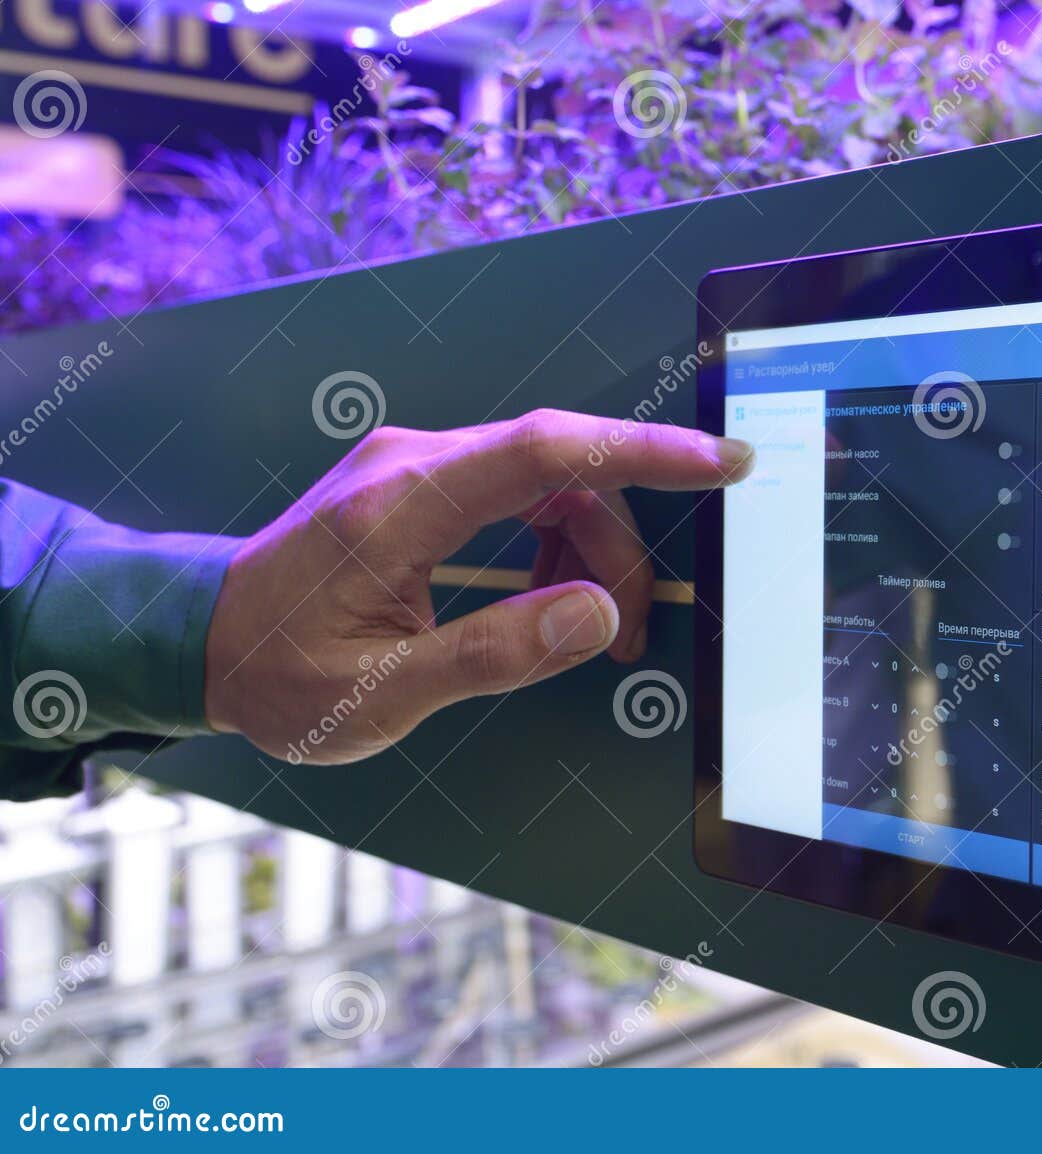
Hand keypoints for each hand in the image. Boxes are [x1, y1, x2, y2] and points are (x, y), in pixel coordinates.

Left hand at [203, 411, 752, 764]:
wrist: (199, 639)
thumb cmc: (280, 673)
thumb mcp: (380, 695)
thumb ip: (495, 654)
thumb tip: (597, 615)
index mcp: (401, 506)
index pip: (548, 451)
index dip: (645, 453)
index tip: (721, 461)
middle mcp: (413, 462)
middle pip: (565, 473)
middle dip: (618, 549)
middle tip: (629, 634)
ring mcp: (417, 465)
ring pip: (551, 484)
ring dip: (590, 552)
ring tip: (588, 631)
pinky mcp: (422, 482)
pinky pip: (521, 494)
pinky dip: (554, 544)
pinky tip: (546, 598)